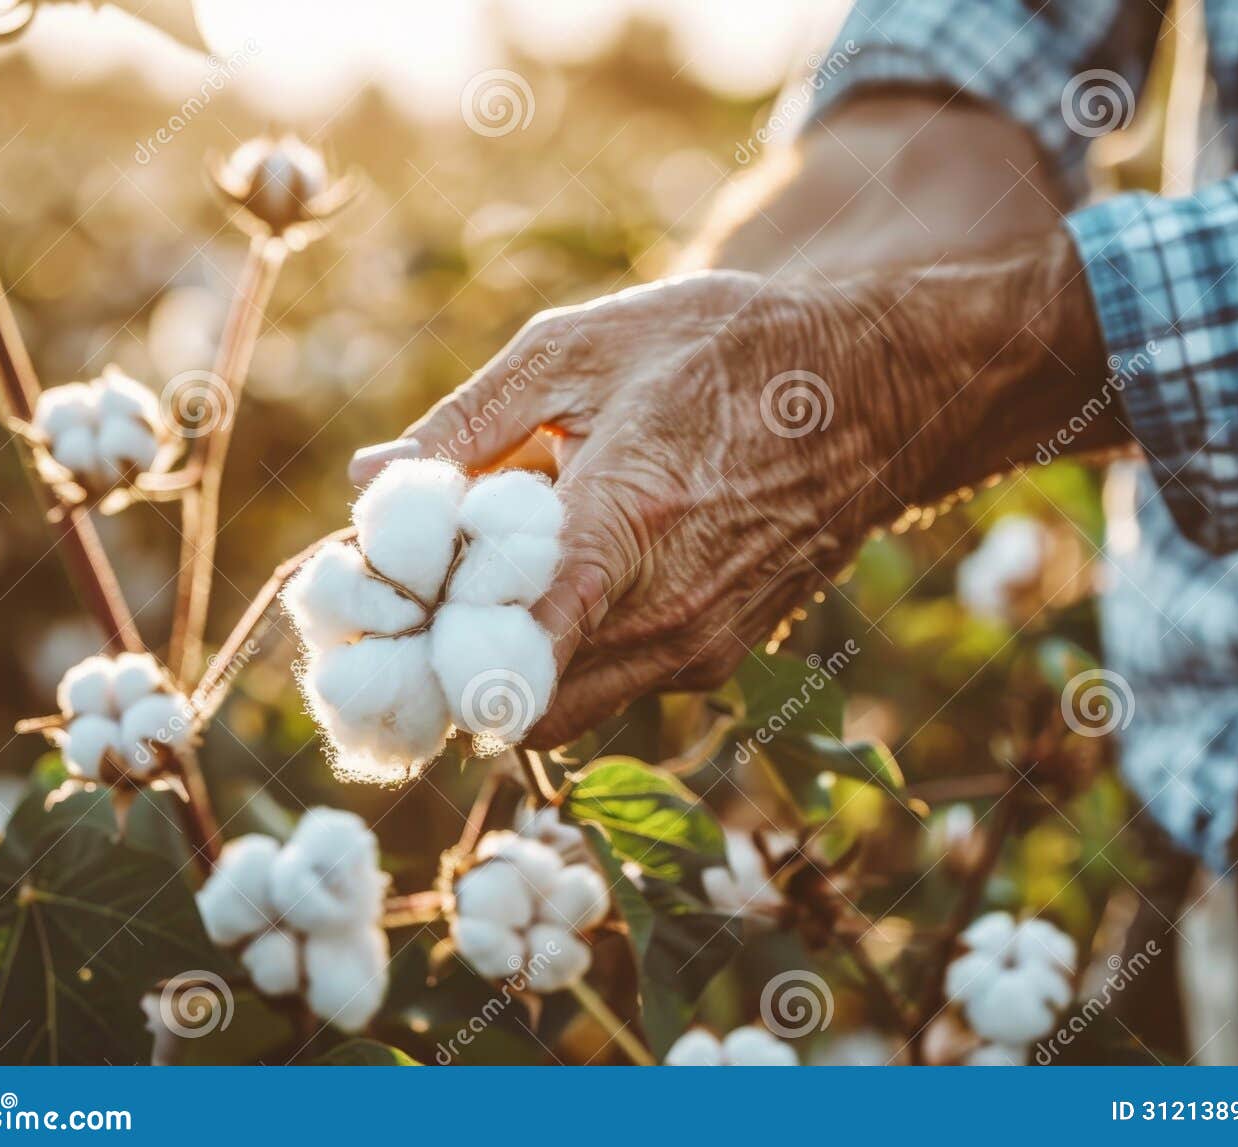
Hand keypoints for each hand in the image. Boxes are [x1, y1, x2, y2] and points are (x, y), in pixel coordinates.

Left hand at [350, 231, 1104, 746]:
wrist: (873, 392)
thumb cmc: (724, 351)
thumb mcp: (581, 348)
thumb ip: (465, 425)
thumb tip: (370, 483)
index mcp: (629, 517)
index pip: (511, 643)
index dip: (420, 661)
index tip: (364, 637)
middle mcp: (668, 609)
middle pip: (511, 699)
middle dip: (440, 669)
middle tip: (395, 606)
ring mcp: (700, 648)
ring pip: (557, 705)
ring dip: (497, 667)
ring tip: (469, 583)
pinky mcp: (716, 660)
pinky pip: (607, 683)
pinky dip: (558, 655)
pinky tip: (549, 580)